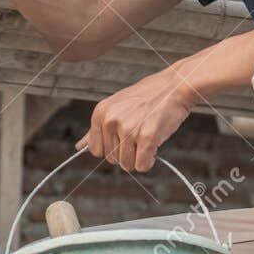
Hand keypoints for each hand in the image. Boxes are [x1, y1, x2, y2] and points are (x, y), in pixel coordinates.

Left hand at [78, 67, 192, 172]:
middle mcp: (111, 121)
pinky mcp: (146, 138)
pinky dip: (149, 161)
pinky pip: (142, 166)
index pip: (96, 150)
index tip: (124, 138)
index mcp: (100, 114)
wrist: (174, 87)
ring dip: (139, 157)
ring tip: (148, 136)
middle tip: (140, 133)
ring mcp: (128, 129)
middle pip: (112, 160)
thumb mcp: (115, 107)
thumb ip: (96, 129)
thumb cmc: (146, 98)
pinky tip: (154, 144)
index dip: (112, 148)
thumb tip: (79, 146)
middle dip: (127, 153)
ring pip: (127, 165)